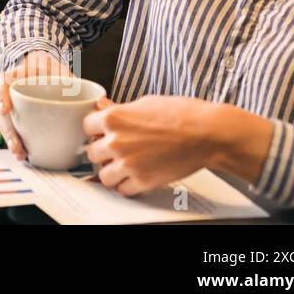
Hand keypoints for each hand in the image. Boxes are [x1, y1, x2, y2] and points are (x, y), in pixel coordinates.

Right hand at [0, 50, 71, 160]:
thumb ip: (72, 83)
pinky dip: (16, 142)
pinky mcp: (16, 117)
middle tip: (16, 143)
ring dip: (10, 139)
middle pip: (1, 109)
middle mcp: (9, 91)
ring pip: (4, 123)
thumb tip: (90, 103)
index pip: (3, 81)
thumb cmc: (50, 70)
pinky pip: (11, 129)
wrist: (44, 70)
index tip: (5, 109)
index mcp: (18, 75)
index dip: (1, 95)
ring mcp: (10, 105)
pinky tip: (23, 153)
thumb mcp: (60, 70)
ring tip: (19, 153)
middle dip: (8, 129)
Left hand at [83, 95, 229, 195]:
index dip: (95, 130)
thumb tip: (103, 107)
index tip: (102, 133)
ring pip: (103, 175)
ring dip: (111, 171)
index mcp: (114, 118)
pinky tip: (135, 176)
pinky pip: (122, 190)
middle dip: (102, 151)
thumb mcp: (145, 103)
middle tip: (114, 150)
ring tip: (123, 165)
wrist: (208, 134)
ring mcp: (128, 163)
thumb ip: (120, 109)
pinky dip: (127, 185)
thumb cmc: (182, 114)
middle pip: (91, 152)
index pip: (86, 127)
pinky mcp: (143, 181)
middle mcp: (116, 141)